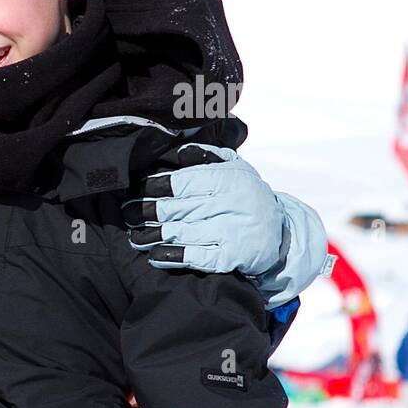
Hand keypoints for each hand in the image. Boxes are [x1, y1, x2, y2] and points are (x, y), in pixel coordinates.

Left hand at [124, 144, 283, 275]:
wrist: (280, 234)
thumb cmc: (246, 197)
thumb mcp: (236, 170)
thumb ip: (208, 157)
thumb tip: (180, 150)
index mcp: (231, 178)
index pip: (183, 181)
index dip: (154, 186)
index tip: (134, 189)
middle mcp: (233, 202)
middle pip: (178, 208)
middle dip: (147, 211)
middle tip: (127, 213)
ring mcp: (233, 231)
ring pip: (182, 232)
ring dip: (153, 236)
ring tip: (135, 237)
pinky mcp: (233, 256)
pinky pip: (196, 257)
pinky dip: (172, 256)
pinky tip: (155, 255)